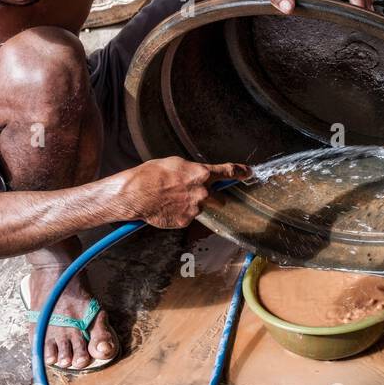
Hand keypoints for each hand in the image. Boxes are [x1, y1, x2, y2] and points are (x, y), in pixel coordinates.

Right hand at [116, 157, 251, 228]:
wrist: (136, 194)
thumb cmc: (152, 175)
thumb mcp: (175, 164)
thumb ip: (192, 170)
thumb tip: (199, 174)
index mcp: (202, 174)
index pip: (228, 172)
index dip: (240, 172)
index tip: (248, 173)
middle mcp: (203, 192)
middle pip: (219, 198)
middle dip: (212, 197)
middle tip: (195, 194)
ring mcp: (196, 208)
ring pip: (203, 208)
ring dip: (194, 206)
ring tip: (174, 200)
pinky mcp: (186, 220)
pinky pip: (188, 217)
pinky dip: (181, 214)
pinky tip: (168, 208)